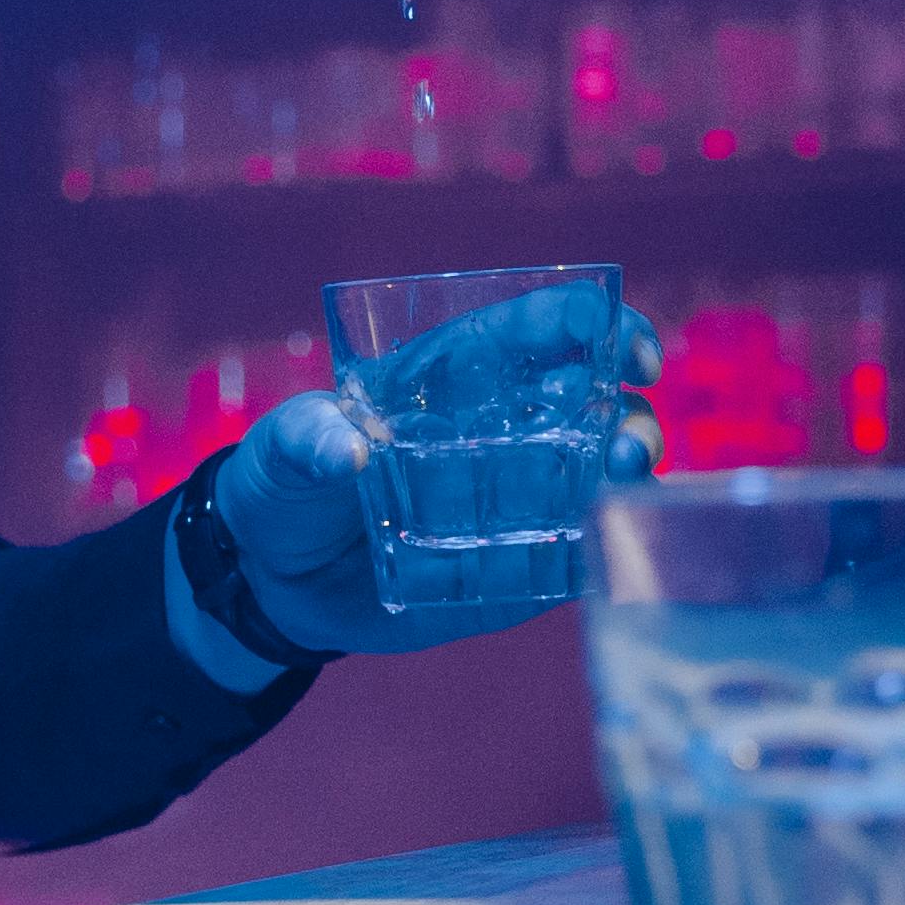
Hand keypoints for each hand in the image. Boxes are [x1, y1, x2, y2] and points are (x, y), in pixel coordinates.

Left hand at [210, 282, 666, 654]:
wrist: (273, 578)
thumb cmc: (284, 483)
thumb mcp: (281, 448)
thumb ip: (305, 437)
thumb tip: (348, 451)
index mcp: (463, 372)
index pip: (550, 329)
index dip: (601, 325)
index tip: (623, 349)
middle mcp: (510, 429)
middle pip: (602, 404)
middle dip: (631, 416)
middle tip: (627, 445)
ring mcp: (520, 500)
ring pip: (604, 480)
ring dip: (631, 484)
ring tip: (625, 495)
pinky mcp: (518, 567)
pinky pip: (578, 558)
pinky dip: (607, 556)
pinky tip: (616, 558)